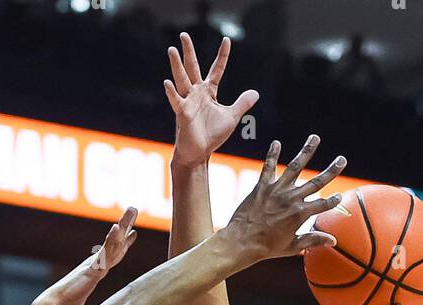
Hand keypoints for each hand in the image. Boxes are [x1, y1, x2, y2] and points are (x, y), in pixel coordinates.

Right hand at [36, 208, 137, 304]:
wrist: (54, 304)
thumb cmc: (65, 302)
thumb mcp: (82, 295)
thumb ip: (85, 289)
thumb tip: (83, 292)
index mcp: (95, 268)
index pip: (113, 253)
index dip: (123, 242)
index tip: (132, 232)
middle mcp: (95, 262)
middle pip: (115, 241)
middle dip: (125, 225)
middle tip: (133, 208)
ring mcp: (94, 264)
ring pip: (113, 242)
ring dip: (122, 226)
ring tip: (131, 210)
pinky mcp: (92, 270)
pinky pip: (104, 253)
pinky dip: (110, 240)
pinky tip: (116, 228)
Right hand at [165, 33, 258, 167]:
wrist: (199, 153)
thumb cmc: (212, 135)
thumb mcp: (232, 117)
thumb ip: (242, 104)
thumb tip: (255, 93)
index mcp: (209, 92)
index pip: (217, 69)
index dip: (222, 56)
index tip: (227, 40)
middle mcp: (196, 93)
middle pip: (192, 67)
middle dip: (188, 51)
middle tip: (183, 34)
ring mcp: (188, 102)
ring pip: (182, 79)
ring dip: (177, 65)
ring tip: (172, 49)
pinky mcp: (182, 114)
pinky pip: (176, 101)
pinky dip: (172, 93)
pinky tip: (167, 83)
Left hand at [226, 136, 345, 262]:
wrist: (242, 242)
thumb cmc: (266, 247)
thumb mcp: (292, 246)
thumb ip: (312, 240)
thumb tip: (333, 241)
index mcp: (300, 214)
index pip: (322, 204)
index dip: (333, 201)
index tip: (340, 196)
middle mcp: (291, 199)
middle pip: (316, 182)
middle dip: (331, 170)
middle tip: (342, 160)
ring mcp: (277, 190)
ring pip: (295, 166)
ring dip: (306, 151)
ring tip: (315, 138)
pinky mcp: (262, 186)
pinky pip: (269, 166)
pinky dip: (272, 154)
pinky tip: (276, 143)